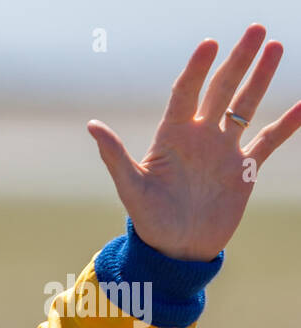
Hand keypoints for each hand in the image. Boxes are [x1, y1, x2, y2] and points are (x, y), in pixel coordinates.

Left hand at [87, 23, 300, 260]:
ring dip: (260, 78)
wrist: (175, 251)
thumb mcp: (130, 188)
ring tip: (274, 47)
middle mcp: (199, 137)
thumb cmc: (148, 220)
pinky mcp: (243, 169)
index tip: (209, 44)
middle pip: (221, 90)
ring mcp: (223, 150)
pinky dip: (287, 124)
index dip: (197, 69)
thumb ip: (115, 156)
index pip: (185, 93)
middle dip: (237, 60)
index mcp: (171, 136)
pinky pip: (268, 141)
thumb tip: (92, 125)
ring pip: (245, 106)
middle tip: (255, 30)